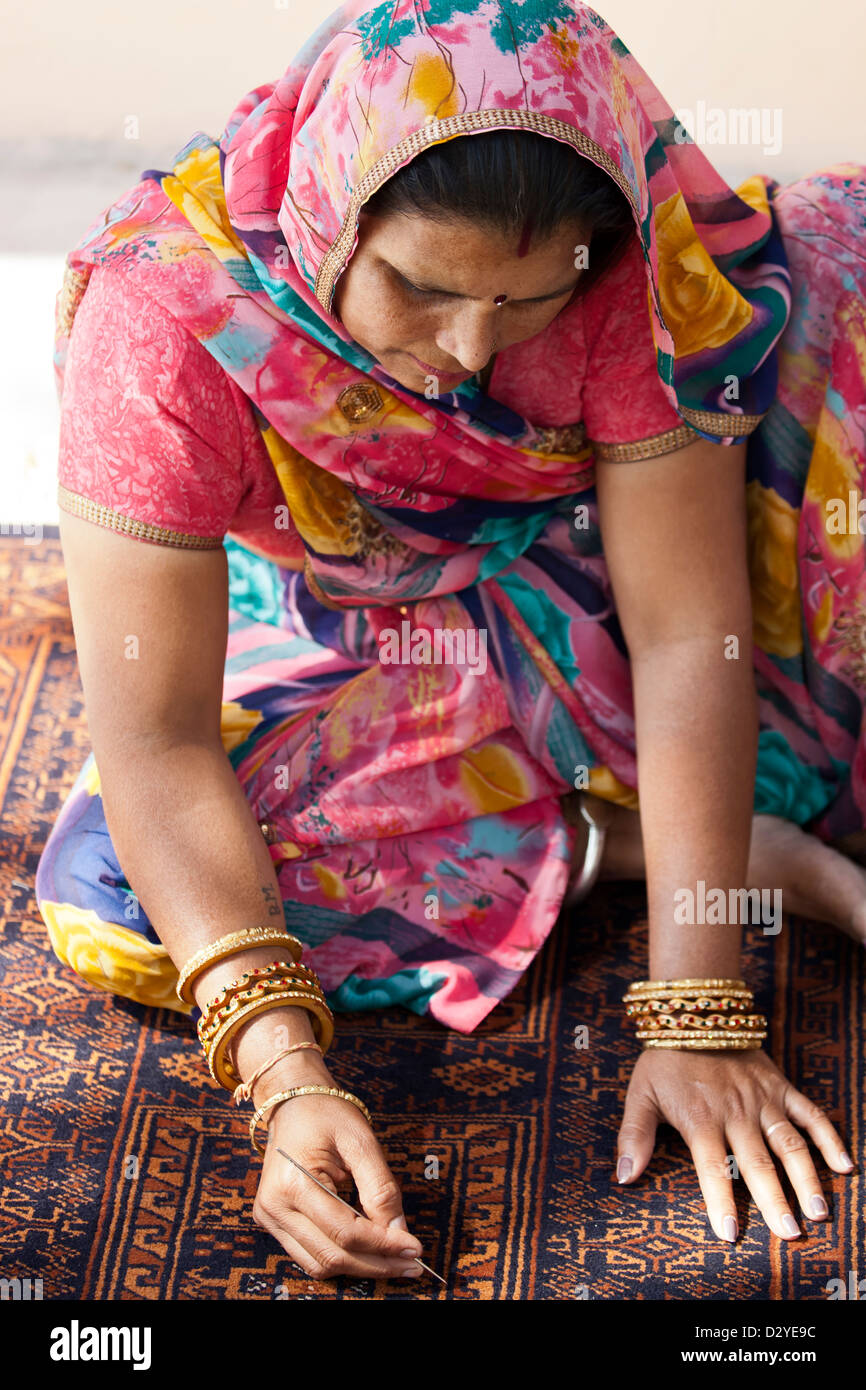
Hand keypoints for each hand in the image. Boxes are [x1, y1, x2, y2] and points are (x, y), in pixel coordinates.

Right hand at [251, 1055, 423, 1280]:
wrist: (292, 1101)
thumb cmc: (327, 1114)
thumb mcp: (361, 1140)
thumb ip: (381, 1188)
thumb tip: (400, 1233)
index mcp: (294, 1181)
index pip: (345, 1231)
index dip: (383, 1245)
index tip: (415, 1249)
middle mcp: (274, 1206)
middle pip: (332, 1255)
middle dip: (376, 1264)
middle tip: (412, 1265)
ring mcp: (269, 1217)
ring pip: (319, 1264)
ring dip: (360, 1268)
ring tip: (394, 1263)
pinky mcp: (272, 1222)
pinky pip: (309, 1255)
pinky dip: (341, 1259)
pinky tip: (368, 1254)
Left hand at [616, 1048, 854, 1240]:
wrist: (695, 1012)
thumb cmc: (665, 1059)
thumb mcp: (640, 1094)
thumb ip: (633, 1136)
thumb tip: (624, 1178)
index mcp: (700, 1118)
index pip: (711, 1168)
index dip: (720, 1202)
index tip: (730, 1235)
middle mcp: (736, 1112)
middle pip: (757, 1163)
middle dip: (774, 1201)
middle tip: (790, 1235)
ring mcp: (763, 1099)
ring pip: (790, 1143)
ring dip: (806, 1178)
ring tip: (818, 1212)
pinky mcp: (781, 1086)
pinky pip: (810, 1114)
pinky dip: (829, 1138)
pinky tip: (844, 1166)